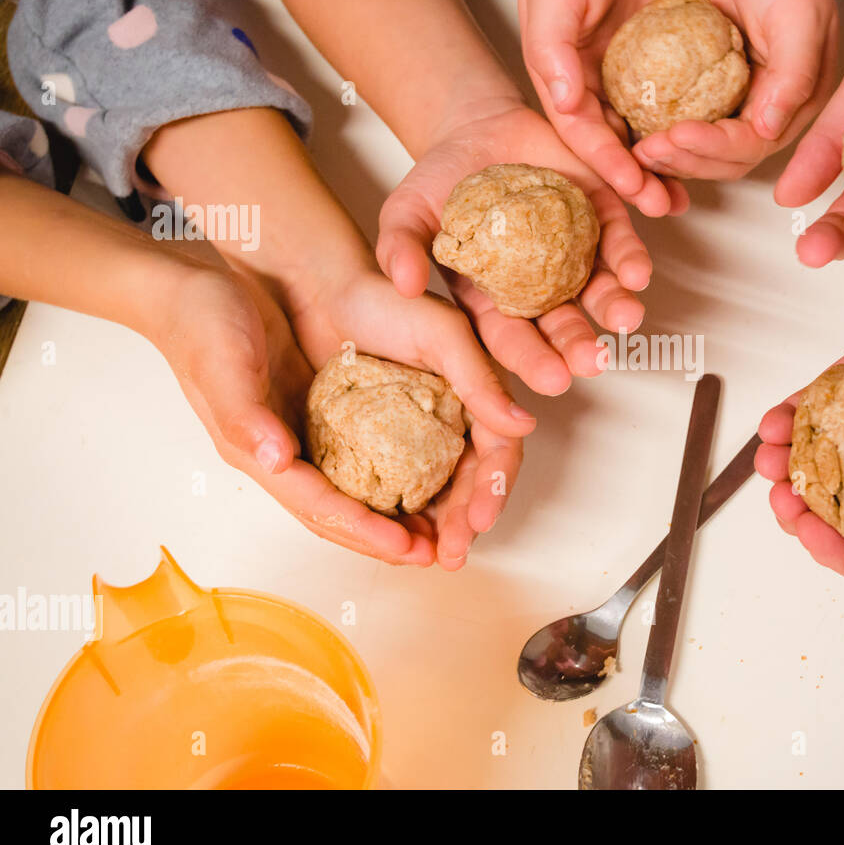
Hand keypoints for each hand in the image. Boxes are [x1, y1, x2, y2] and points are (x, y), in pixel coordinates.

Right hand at [152, 263, 495, 567]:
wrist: (187, 286)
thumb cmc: (200, 321)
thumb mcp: (220, 360)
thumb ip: (242, 413)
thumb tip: (275, 459)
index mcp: (254, 449)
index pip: (317, 504)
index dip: (363, 529)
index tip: (406, 546)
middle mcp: (277, 452)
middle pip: (334, 513)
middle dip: (381, 539)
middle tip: (434, 554)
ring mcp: (293, 435)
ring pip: (345, 492)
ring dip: (385, 518)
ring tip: (431, 533)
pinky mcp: (309, 412)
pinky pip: (350, 458)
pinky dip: (381, 479)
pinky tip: (414, 479)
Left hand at [280, 257, 535, 567]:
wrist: (320, 288)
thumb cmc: (384, 300)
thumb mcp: (443, 334)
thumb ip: (481, 379)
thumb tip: (523, 424)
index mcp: (472, 397)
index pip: (495, 453)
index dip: (492, 489)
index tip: (480, 519)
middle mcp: (446, 421)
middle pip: (466, 484)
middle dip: (464, 522)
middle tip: (454, 552)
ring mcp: (410, 435)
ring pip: (431, 493)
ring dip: (434, 527)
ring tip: (429, 555)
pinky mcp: (370, 443)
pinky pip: (389, 486)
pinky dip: (393, 513)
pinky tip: (392, 534)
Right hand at [376, 102, 653, 395]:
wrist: (477, 125)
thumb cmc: (438, 179)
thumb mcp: (407, 212)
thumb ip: (402, 248)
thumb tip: (404, 286)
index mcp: (492, 298)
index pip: (512, 339)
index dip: (532, 360)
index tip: (553, 381)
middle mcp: (539, 285)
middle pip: (563, 324)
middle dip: (579, 345)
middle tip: (593, 362)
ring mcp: (572, 253)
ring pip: (601, 290)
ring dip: (615, 306)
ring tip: (626, 318)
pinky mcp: (599, 216)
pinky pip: (620, 242)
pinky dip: (631, 258)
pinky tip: (638, 272)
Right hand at [519, 0, 688, 214]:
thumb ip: (553, 49)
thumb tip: (566, 101)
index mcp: (561, 75)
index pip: (582, 133)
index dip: (606, 164)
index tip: (631, 187)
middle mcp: (594, 82)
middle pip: (615, 145)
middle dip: (637, 180)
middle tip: (663, 206)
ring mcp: (631, 74)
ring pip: (647, 132)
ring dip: (665, 166)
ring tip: (685, 196)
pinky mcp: (664, 59)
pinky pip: (678, 103)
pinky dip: (689, 128)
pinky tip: (708, 148)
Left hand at [633, 0, 838, 179]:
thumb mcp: (800, 19)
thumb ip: (792, 76)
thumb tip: (769, 128)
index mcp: (791, 103)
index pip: (751, 145)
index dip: (715, 148)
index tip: (680, 135)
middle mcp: (761, 109)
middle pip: (721, 158)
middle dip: (685, 159)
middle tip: (649, 150)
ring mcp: (729, 99)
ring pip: (695, 144)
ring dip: (667, 152)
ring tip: (637, 148)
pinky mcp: (699, 83)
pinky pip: (676, 114)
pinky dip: (655, 123)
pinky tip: (630, 124)